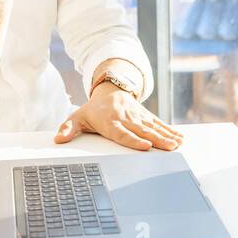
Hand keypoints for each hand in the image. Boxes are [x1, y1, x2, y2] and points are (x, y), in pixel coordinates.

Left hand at [55, 84, 182, 151]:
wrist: (109, 90)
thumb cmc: (93, 110)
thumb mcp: (78, 117)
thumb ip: (69, 128)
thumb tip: (58, 138)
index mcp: (109, 121)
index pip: (122, 133)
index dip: (133, 139)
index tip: (145, 145)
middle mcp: (126, 118)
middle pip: (142, 130)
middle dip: (157, 139)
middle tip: (169, 148)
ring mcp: (138, 116)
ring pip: (153, 127)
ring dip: (166, 136)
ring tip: (177, 144)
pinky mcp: (146, 116)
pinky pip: (159, 124)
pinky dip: (170, 130)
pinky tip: (179, 138)